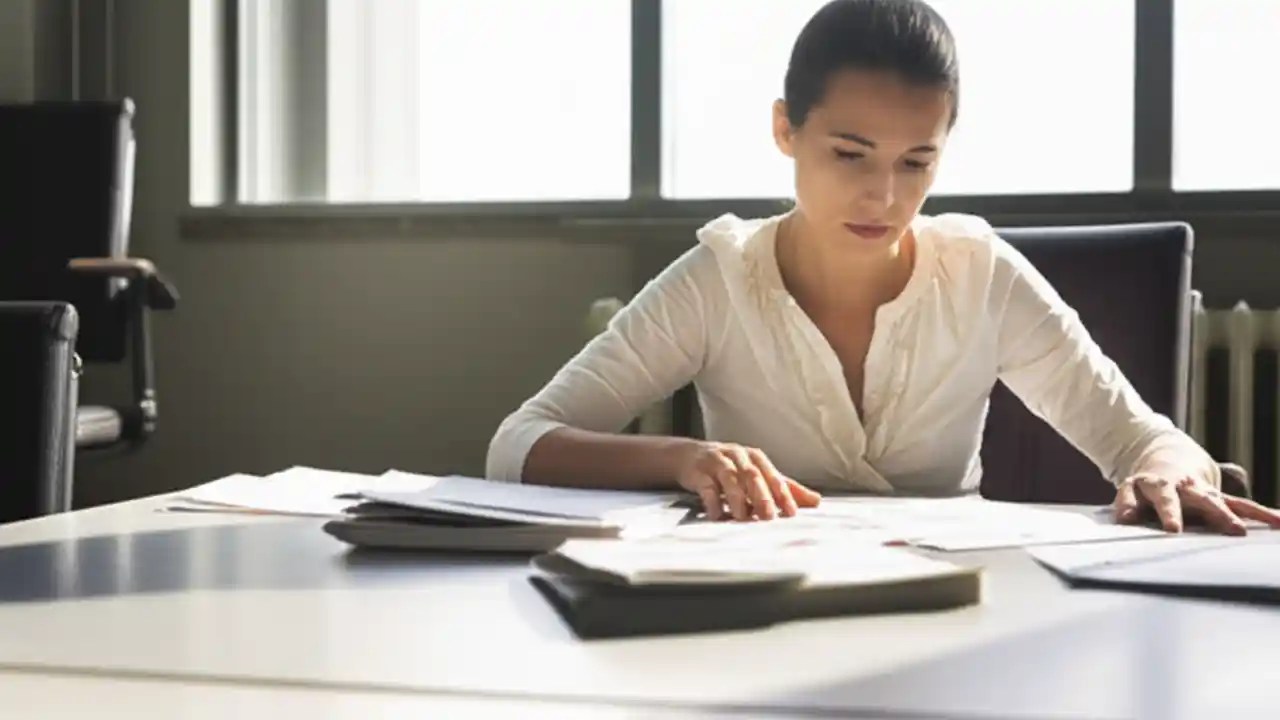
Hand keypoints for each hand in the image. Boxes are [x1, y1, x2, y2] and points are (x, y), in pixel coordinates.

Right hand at [674, 442, 821, 520]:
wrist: (689, 456)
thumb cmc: (730, 468)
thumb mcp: (758, 474)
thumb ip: (785, 487)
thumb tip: (817, 501)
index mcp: (755, 457)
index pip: (773, 475)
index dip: (783, 494)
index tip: (792, 513)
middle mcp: (738, 456)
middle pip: (753, 475)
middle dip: (762, 496)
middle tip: (769, 517)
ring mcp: (716, 462)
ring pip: (730, 478)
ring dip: (737, 498)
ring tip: (743, 518)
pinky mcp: (698, 472)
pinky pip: (705, 486)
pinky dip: (712, 501)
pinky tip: (717, 516)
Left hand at [1112, 463, 1279, 534]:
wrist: (1167, 462)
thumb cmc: (1145, 487)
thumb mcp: (1130, 490)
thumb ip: (1127, 504)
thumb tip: (1125, 519)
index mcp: (1164, 486)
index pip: (1166, 499)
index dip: (1169, 513)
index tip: (1173, 530)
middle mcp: (1190, 488)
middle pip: (1206, 501)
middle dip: (1220, 515)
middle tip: (1236, 531)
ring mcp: (1210, 493)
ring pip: (1234, 503)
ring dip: (1255, 514)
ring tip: (1277, 524)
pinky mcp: (1224, 499)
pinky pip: (1247, 507)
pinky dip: (1265, 514)